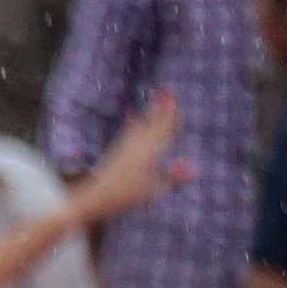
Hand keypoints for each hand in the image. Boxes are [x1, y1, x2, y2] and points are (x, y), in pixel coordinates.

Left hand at [66, 90, 188, 223]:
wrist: (92, 199)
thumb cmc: (125, 198)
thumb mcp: (153, 191)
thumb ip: (174, 178)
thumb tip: (194, 168)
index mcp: (147, 154)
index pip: (163, 130)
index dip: (169, 115)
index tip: (174, 99)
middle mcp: (135, 146)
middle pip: (152, 122)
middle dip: (160, 106)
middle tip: (167, 88)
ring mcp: (124, 148)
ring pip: (141, 124)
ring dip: (150, 110)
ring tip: (156, 95)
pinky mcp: (116, 152)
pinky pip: (128, 132)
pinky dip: (133, 122)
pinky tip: (132, 113)